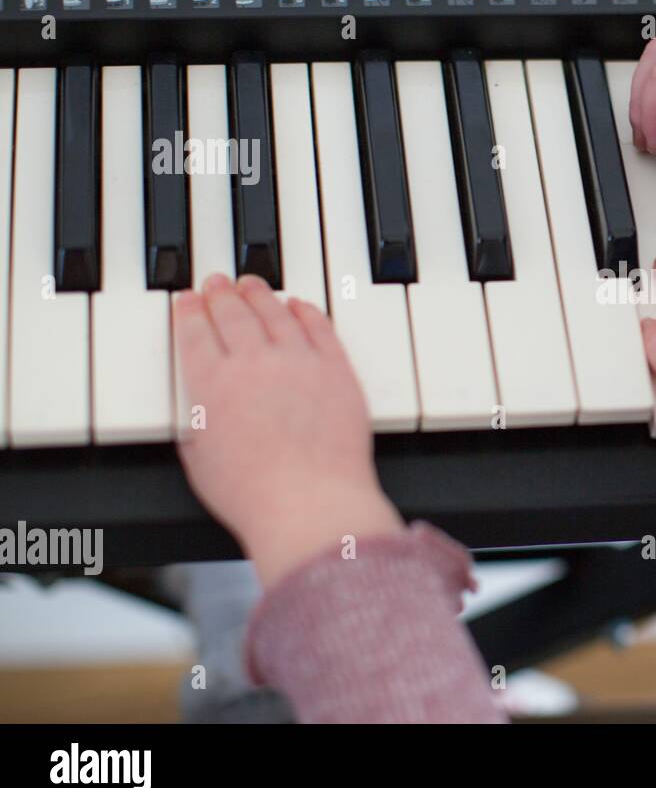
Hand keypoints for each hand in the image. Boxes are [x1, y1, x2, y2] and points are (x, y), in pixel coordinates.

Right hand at [173, 274, 401, 586]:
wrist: (311, 504)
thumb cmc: (256, 496)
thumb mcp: (199, 463)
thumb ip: (197, 428)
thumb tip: (201, 416)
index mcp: (212, 385)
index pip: (194, 333)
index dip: (188, 313)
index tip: (186, 301)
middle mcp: (254, 364)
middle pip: (232, 314)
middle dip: (219, 295)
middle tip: (215, 283)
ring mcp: (299, 363)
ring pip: (275, 313)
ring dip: (259, 294)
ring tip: (250, 284)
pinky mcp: (337, 370)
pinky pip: (320, 328)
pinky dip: (306, 312)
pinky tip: (298, 305)